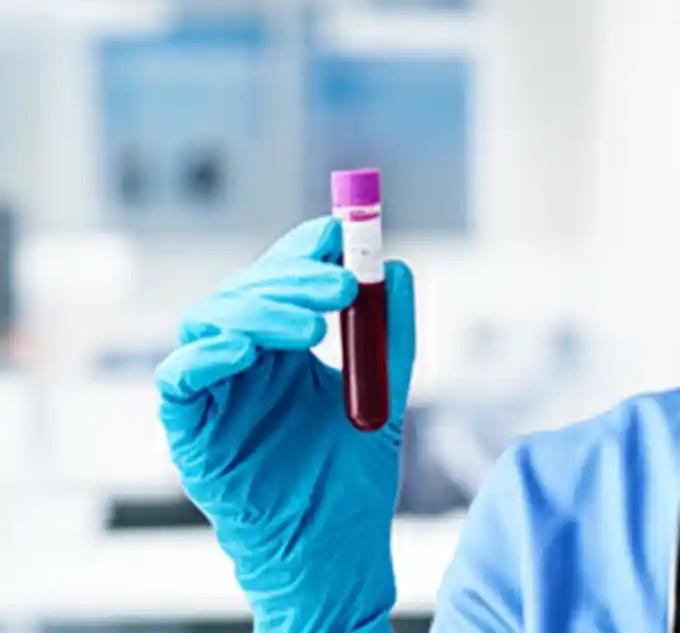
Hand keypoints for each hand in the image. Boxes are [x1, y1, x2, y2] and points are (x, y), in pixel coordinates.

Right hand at [155, 216, 415, 630]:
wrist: (331, 550)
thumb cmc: (349, 479)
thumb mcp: (384, 397)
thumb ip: (390, 339)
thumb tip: (398, 270)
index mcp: (283, 348)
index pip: (281, 279)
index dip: (303, 250)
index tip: (339, 233)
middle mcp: (244, 361)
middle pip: (245, 291)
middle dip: (293, 279)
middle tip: (341, 285)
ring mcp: (214, 392)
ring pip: (210, 321)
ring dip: (260, 312)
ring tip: (314, 327)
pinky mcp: (189, 428)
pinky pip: (178, 379)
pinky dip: (205, 357)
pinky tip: (244, 354)